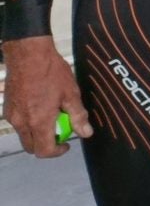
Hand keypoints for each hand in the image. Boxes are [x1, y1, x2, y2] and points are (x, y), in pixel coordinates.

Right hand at [1, 36, 91, 156]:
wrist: (28, 54)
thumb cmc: (51, 72)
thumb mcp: (71, 93)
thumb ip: (78, 116)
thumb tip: (86, 133)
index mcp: (38, 122)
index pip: (44, 151)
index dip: (57, 152)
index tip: (67, 143)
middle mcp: (22, 122)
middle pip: (31, 147)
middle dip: (46, 145)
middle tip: (59, 131)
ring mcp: (11, 115)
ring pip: (24, 135)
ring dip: (37, 133)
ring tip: (51, 116)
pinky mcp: (7, 108)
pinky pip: (18, 123)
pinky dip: (29, 122)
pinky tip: (39, 106)